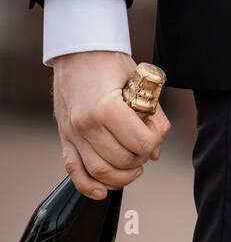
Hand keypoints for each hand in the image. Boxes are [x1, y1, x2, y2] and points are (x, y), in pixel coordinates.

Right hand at [51, 51, 170, 198]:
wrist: (77, 51)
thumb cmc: (110, 62)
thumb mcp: (138, 81)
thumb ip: (151, 115)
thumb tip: (155, 151)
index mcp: (107, 107)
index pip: (140, 143)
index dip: (155, 143)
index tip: (156, 135)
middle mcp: (86, 124)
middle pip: (121, 161)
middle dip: (140, 160)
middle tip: (145, 149)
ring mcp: (72, 133)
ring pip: (99, 172)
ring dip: (121, 177)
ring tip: (133, 167)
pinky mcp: (64, 137)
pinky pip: (74, 171)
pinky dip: (88, 186)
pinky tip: (103, 190)